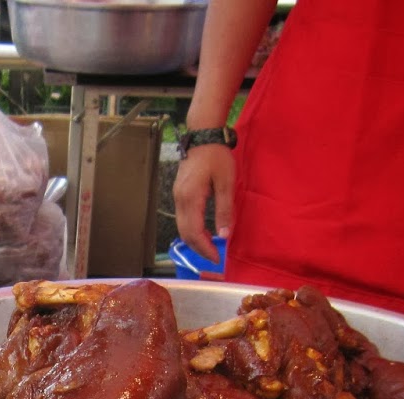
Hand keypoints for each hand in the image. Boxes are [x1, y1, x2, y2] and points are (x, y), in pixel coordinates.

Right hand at [173, 144, 236, 263]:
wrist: (203, 136)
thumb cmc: (217, 157)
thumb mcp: (226, 183)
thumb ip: (224, 210)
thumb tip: (224, 234)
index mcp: (191, 198)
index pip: (194, 233)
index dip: (205, 248)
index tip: (218, 258)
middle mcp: (180, 200)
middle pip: (185, 234)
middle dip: (199, 249)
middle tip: (214, 257)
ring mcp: (177, 197)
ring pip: (182, 227)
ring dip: (195, 240)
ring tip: (211, 247)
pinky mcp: (179, 194)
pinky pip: (183, 219)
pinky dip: (192, 230)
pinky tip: (205, 232)